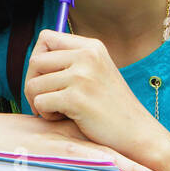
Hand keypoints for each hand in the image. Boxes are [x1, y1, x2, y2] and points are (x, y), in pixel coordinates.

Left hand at [23, 28, 162, 159]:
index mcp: (91, 46)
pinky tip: (63, 118)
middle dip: (32, 83)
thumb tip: (33, 60)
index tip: (45, 79)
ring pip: (33, 84)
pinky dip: (45, 114)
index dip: (38, 60)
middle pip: (35, 61)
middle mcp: (87, 56)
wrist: (137, 132)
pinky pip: (40, 102)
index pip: (46, 38)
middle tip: (45, 101)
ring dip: (39, 102)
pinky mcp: (76, 98)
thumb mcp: (96, 72)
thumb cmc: (111, 107)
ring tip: (58, 111)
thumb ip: (70, 61)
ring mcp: (82, 76)